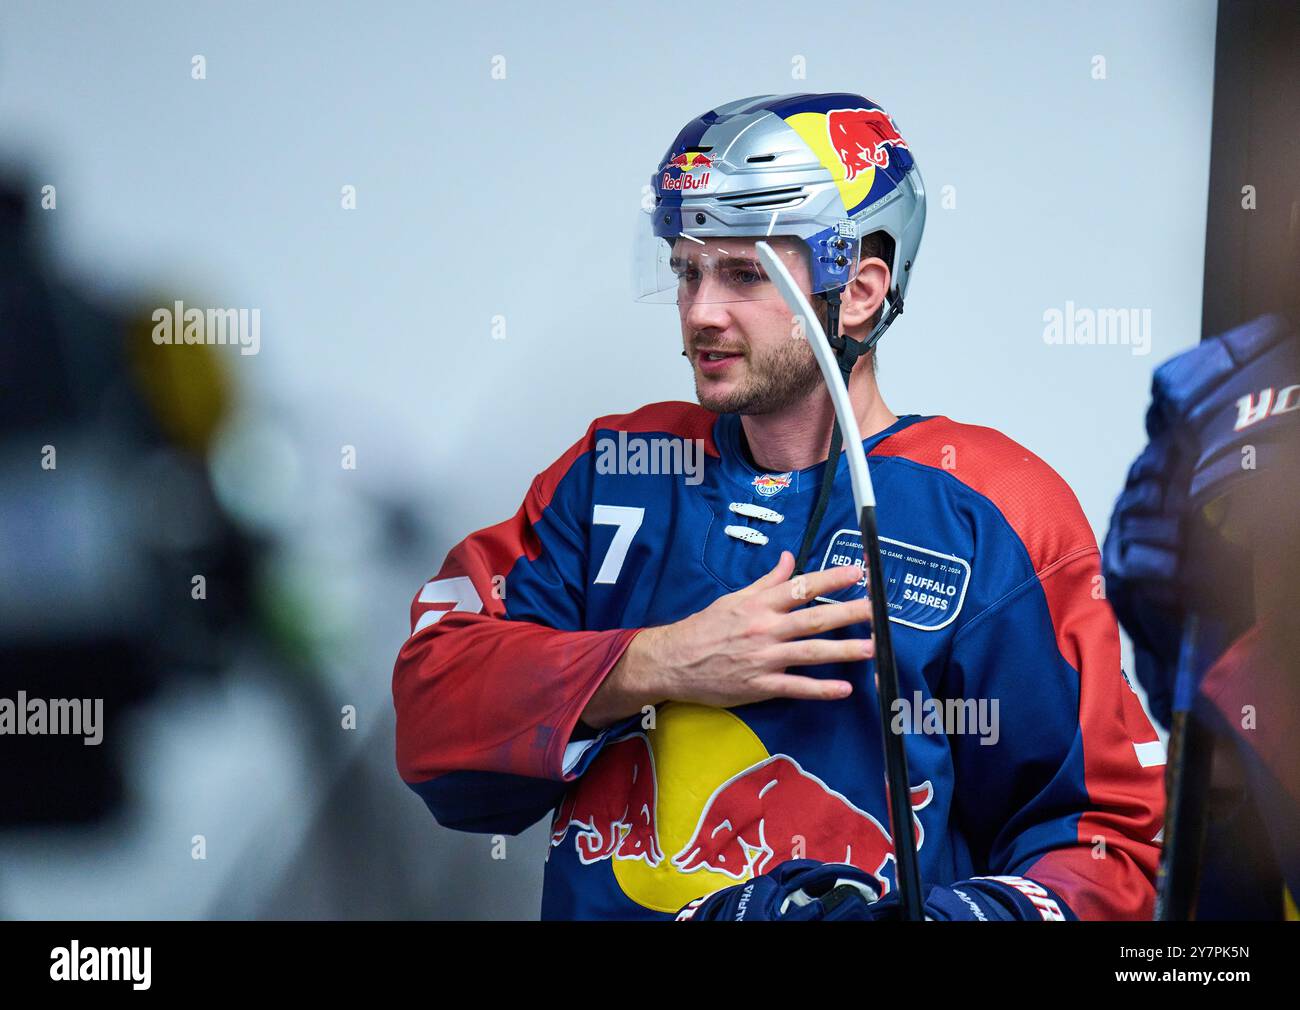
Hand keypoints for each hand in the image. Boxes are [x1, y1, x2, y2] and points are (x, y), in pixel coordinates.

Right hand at [583, 551, 872, 726]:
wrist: (673, 661)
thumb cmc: (704, 628)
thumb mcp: (733, 598)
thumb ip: (766, 582)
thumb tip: (789, 560)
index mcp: (758, 604)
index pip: (801, 587)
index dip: (830, 579)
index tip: (856, 572)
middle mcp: (764, 628)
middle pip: (813, 618)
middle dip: (848, 613)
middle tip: (875, 609)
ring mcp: (763, 658)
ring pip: (811, 653)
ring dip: (843, 650)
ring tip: (871, 647)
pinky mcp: (760, 685)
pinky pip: (796, 687)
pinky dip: (821, 689)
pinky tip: (844, 689)